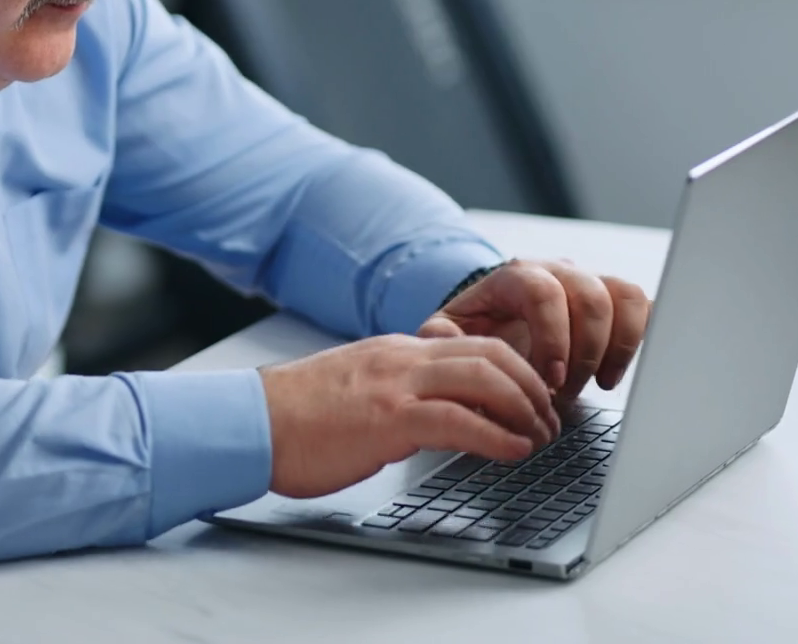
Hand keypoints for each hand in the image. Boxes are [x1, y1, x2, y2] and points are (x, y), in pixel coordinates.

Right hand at [259, 335, 558, 498]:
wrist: (249, 423)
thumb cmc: (292, 418)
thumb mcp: (354, 390)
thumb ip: (392, 392)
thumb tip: (425, 415)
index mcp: (394, 351)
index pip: (472, 344)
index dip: (514, 369)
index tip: (530, 398)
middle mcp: (400, 358)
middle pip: (491, 354)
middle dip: (532, 386)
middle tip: (548, 418)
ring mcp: (395, 385)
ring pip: (486, 379)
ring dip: (525, 410)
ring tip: (539, 437)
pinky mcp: (388, 419)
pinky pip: (460, 421)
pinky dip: (498, 437)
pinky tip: (513, 453)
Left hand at [418, 259, 651, 402]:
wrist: (496, 323)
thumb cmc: (476, 331)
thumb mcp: (448, 332)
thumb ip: (441, 336)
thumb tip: (444, 341)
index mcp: (515, 276)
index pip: (542, 291)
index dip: (552, 335)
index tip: (550, 378)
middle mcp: (557, 271)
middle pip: (589, 296)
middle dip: (583, 352)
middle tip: (566, 392)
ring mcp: (589, 282)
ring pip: (623, 296)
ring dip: (616, 346)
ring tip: (596, 383)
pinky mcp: (614, 301)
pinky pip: (643, 305)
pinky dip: (638, 339)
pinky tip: (612, 373)